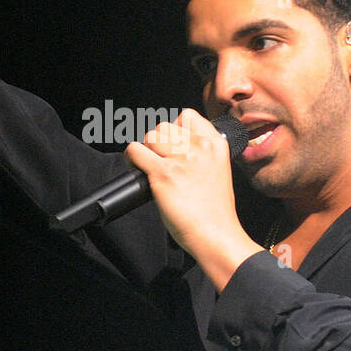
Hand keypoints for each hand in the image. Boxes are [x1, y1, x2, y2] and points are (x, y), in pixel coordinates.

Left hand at [125, 110, 261, 290]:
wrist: (216, 234)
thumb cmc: (215, 211)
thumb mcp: (219, 170)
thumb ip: (202, 154)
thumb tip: (175, 147)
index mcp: (216, 144)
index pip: (187, 116)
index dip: (176, 129)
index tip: (173, 145)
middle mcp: (199, 147)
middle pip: (165, 126)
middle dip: (159, 142)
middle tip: (160, 160)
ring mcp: (181, 159)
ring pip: (150, 136)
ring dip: (147, 150)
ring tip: (150, 166)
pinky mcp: (163, 174)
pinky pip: (136, 151)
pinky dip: (131, 159)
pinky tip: (136, 169)